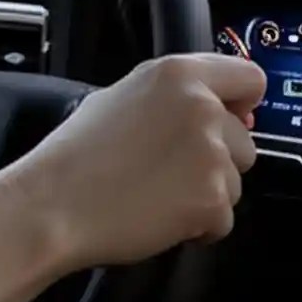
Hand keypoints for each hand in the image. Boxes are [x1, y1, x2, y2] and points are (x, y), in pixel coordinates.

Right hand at [2, 54, 265, 273]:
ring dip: (207, 194)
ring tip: (157, 194)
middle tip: (168, 171)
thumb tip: (219, 107)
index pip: (250, 78)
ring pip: (236, 181)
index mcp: (180, 75)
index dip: (244, 103)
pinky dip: (200, 227)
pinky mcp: (212, 197)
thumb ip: (173, 96)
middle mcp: (203, 108)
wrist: (50, 208)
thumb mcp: (120, 97)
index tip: (235, 118)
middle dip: (217, 161)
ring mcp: (211, 154)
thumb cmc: (76, 158)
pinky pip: (224, 219)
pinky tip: (160, 217)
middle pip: (244, 141)